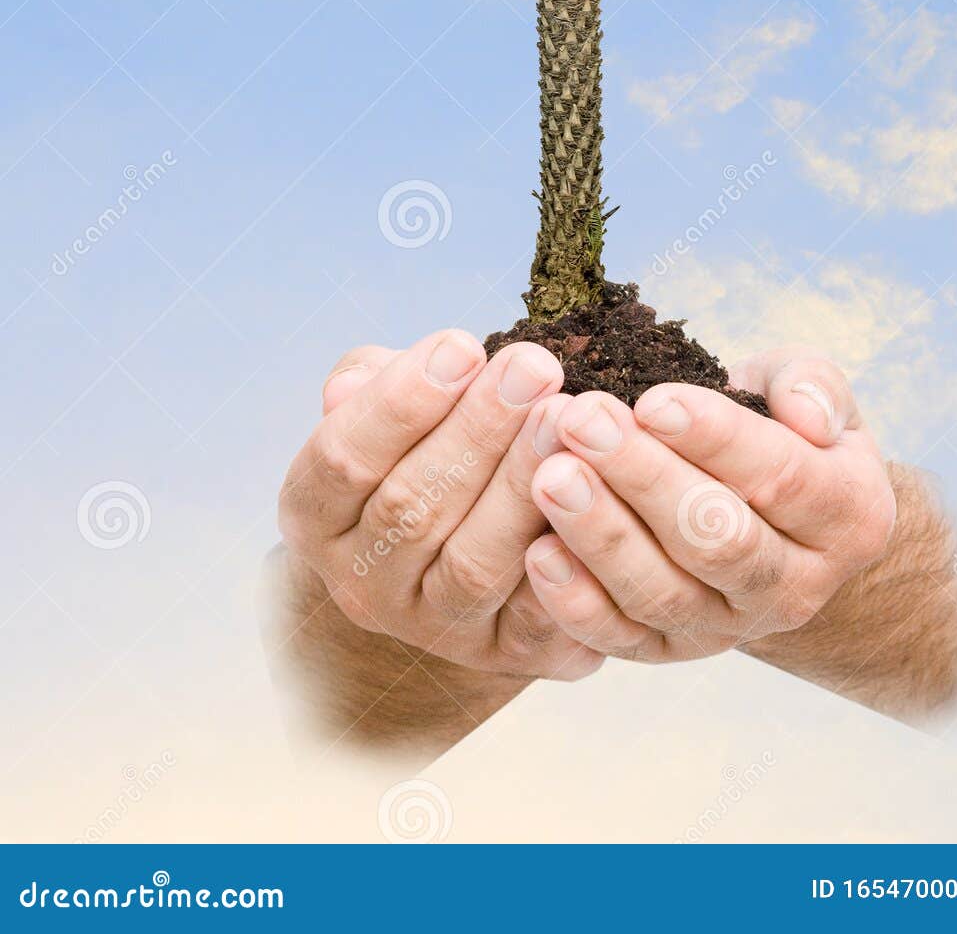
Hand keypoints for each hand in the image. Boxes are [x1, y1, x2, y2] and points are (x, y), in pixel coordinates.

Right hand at [277, 329, 602, 682]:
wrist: (459, 552)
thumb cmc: (421, 451)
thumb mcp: (382, 408)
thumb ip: (370, 386)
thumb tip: (365, 378)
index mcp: (317, 518)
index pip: (342, 460)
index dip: (400, 402)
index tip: (463, 345)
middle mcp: (362, 585)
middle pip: (411, 509)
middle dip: (478, 430)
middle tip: (534, 366)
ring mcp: (431, 629)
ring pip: (472, 566)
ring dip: (521, 488)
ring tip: (564, 418)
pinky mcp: (503, 656)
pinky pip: (535, 620)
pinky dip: (566, 564)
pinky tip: (595, 498)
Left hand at [522, 347, 896, 661]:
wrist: (761, 506)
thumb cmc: (775, 426)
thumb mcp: (804, 389)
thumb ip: (811, 384)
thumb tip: (806, 416)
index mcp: (849, 515)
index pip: (782, 479)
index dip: (716, 439)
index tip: (652, 400)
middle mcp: (798, 586)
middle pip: (720, 542)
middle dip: (644, 478)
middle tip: (580, 421)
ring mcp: (732, 628)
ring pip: (666, 593)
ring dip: (602, 535)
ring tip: (548, 475)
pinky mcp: (671, 650)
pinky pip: (622, 638)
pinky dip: (577, 604)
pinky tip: (537, 552)